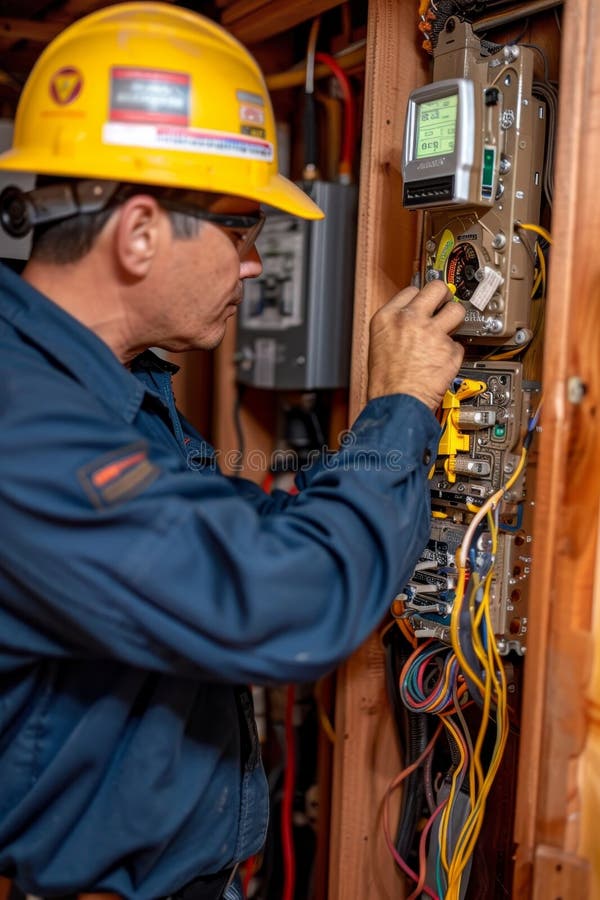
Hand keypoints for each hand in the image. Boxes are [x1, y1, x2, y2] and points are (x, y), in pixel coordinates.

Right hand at [368, 281, 464, 410]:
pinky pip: (459, 344)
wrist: (397, 403)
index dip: (421, 297)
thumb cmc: (385, 383)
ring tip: (452, 329)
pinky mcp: (450, 350)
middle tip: (446, 304)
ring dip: (456, 319)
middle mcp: (411, 319)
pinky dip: (454, 352)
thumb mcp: (379, 344)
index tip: (427, 301)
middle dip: (444, 296)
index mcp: (388, 317)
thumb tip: (411, 319)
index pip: (412, 290)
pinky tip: (444, 360)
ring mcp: (432, 333)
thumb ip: (396, 326)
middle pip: (437, 289)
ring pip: (457, 310)